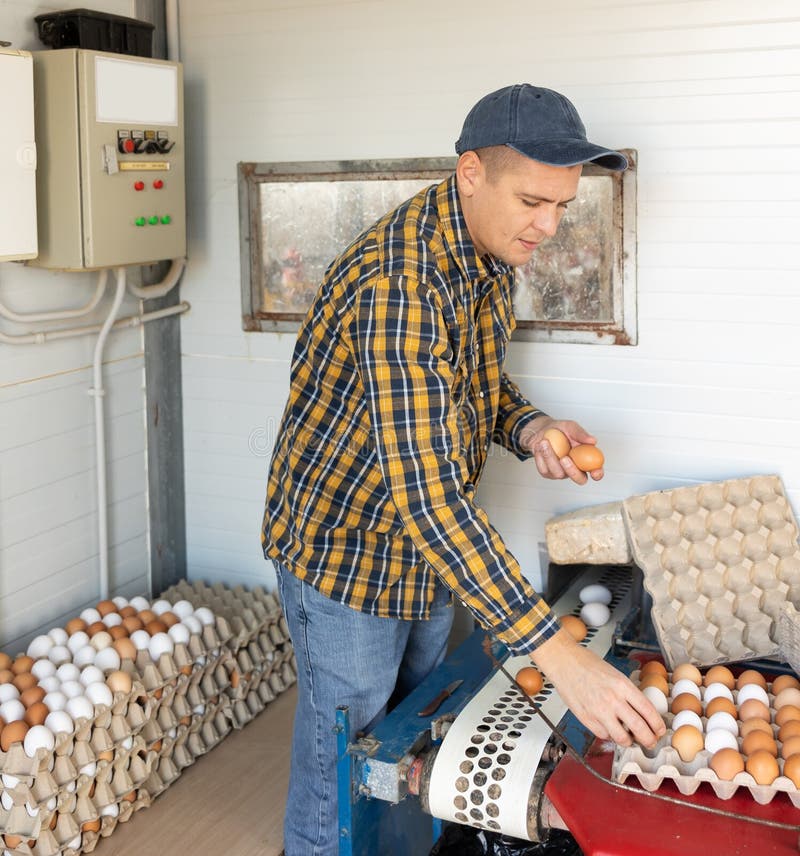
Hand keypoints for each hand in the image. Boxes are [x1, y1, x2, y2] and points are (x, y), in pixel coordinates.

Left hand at [518, 416, 603, 484]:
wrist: (540, 431)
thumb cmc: (559, 430)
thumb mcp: (570, 427)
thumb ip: (581, 434)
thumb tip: (593, 441)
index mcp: (586, 459)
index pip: (596, 471)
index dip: (598, 473)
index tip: (595, 471)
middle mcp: (575, 468)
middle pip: (580, 479)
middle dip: (572, 471)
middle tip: (564, 458)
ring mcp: (561, 472)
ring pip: (558, 473)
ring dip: (550, 457)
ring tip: (544, 442)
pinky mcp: (547, 473)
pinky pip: (544, 470)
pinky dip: (540, 457)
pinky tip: (540, 446)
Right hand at [529, 629, 665, 747]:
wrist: (564, 662)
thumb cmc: (587, 664)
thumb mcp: (615, 674)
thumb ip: (627, 693)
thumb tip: (641, 712)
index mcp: (623, 686)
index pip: (649, 711)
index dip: (658, 725)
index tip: (660, 730)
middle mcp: (613, 700)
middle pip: (640, 729)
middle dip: (649, 740)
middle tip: (651, 741)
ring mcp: (598, 711)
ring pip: (622, 738)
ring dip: (629, 742)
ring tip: (631, 739)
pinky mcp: (586, 718)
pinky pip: (604, 735)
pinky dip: (610, 736)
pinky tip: (611, 730)